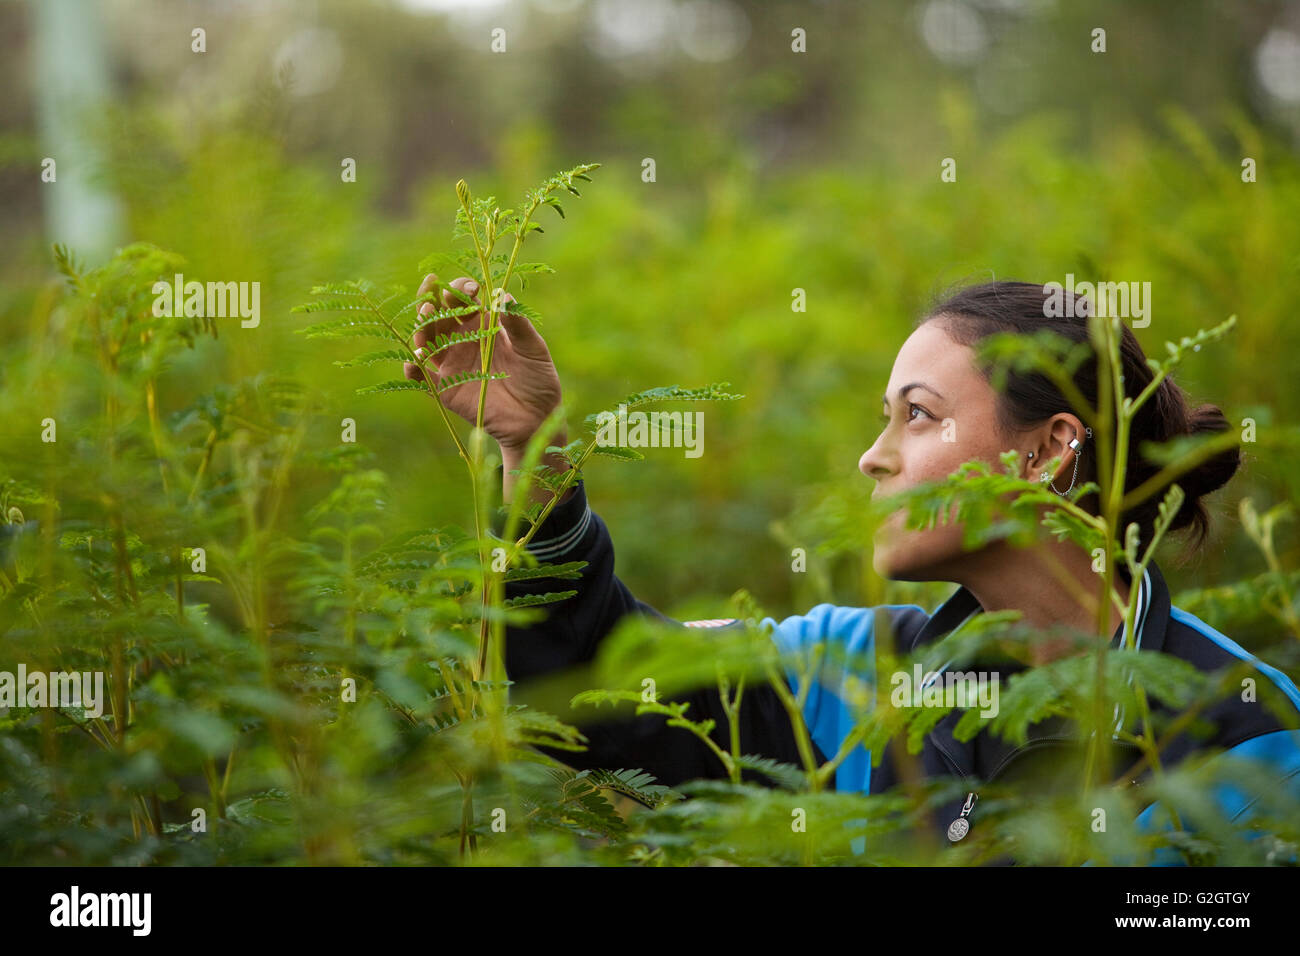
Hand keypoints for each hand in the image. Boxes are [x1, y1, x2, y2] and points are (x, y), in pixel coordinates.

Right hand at [403, 273, 563, 451]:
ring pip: (426, 341)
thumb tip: (503, 295)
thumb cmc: (537, 379)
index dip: (461, 289)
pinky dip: (413, 368)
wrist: (537, 418)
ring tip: (426, 313)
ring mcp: (452, 365)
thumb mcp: (532, 348)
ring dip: (422, 326)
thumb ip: (518, 324)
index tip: (472, 287)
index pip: (462, 300)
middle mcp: (462, 342)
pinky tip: (416, 359)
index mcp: (482, 326)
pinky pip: (422, 378)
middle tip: (436, 287)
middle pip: (438, 316)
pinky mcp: (446, 390)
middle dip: (434, 298)